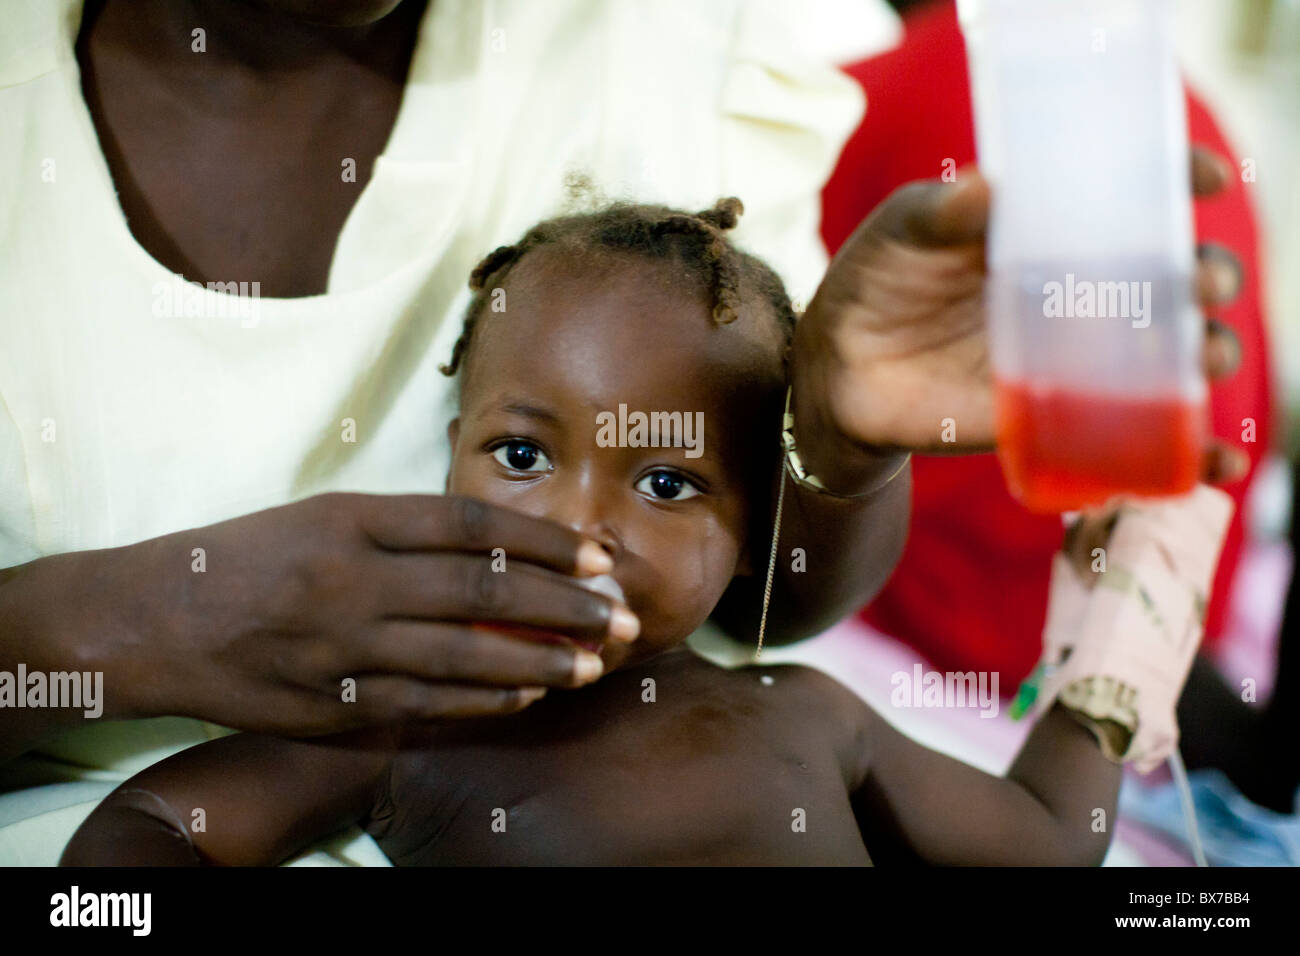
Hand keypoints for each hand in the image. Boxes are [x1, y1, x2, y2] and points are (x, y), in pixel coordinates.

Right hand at [22, 493, 638, 736]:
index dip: (546, 541)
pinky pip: (424, 702)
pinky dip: (484, 701)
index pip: (474, 526)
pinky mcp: (330, 700)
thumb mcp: (325, 515)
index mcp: (356, 520)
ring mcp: (343, 645)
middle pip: (483, 591)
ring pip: (464, 655)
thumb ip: (406, 529)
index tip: (600, 556)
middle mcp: (355, 580)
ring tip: (595, 664)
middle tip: (625, 618)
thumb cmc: (251, 558)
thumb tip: (500, 546)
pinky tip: (528, 695)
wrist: (157, 618)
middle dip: (565, 606)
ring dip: (539, 661)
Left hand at [791, 146, 1247, 492]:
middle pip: (1172, 277)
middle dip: (1206, 276)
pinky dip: (1187, 454)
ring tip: (1208, 360)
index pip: (1133, 196)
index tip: (1203, 179)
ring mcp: (1077, 356)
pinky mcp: (1063, 417)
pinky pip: (1138, 433)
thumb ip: (937, 212)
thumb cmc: (876, 283)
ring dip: (1212, 356)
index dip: (1177, 182)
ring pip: (1172, 353)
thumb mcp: (901, 234)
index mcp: (1050, 228)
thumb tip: (985, 188)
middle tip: (1201, 284)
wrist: (841, 374)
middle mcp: (1079, 288)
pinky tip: (1212, 463)